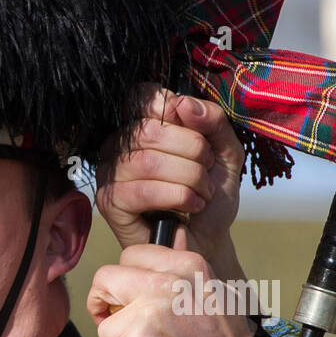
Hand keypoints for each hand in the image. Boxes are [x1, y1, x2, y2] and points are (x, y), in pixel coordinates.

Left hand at [87, 245, 255, 336]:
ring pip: (105, 326)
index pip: (131, 255)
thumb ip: (188, 270)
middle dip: (104, 304)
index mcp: (186, 267)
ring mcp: (146, 317)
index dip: (124, 279)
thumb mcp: (218, 293)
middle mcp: (165, 286)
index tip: (128, 298)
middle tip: (118, 325)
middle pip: (105, 280)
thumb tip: (174, 233)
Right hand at [96, 86, 246, 281]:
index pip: (142, 96)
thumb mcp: (225, 151)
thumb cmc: (210, 196)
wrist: (208, 240)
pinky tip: (191, 205)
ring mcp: (110, 173)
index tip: (199, 134)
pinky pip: (141, 190)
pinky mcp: (110, 203)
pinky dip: (177, 196)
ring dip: (188, 177)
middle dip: (192, 150)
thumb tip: (184, 104)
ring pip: (147, 161)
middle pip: (149, 129)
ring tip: (203, 192)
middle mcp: (119, 145)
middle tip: (207, 171)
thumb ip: (212, 120)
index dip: (173, 109)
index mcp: (142, 124)